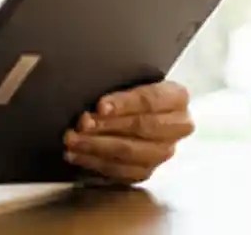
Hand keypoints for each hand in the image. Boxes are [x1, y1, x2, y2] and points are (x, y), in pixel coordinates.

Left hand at [62, 81, 193, 184]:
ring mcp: (164, 152)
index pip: (151, 100)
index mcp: (176, 97)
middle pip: (142, 127)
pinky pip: (121, 171)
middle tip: (81, 124)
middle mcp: (177, 127)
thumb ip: (116, 82)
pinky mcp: (146, 171)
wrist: (131, 109)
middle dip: (107, 126)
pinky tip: (76, 155)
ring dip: (97, 147)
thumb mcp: (126, 78)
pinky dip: (96, 162)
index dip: (124, 104)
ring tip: (72, 140)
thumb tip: (95, 97)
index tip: (100, 106)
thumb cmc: (125, 89)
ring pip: (130, 153)